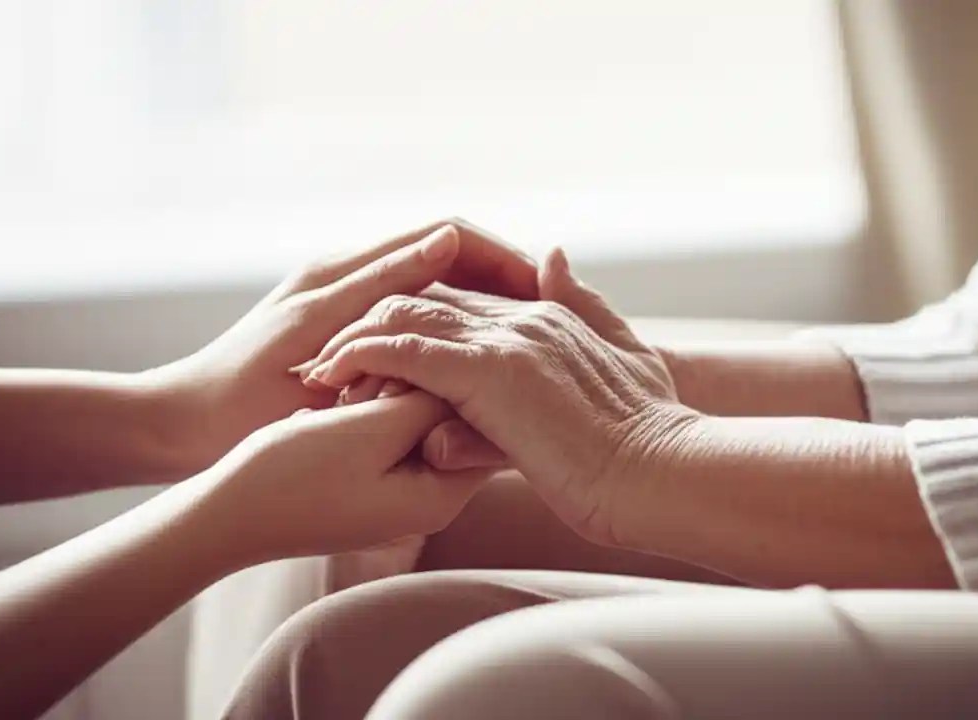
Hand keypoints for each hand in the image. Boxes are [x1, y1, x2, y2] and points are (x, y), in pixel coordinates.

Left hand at [141, 219, 537, 472]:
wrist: (184, 428)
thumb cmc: (242, 389)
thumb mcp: (319, 332)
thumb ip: (386, 285)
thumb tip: (452, 239)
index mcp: (349, 269)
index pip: (449, 235)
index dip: (502, 256)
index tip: (544, 286)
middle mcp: (352, 276)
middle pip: (449, 256)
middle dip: (502, 278)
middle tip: (552, 314)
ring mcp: (350, 308)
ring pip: (437, 291)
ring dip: (482, 303)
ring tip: (528, 338)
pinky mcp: (347, 342)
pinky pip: (417, 325)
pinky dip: (452, 333)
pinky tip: (477, 369)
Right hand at [198, 389, 490, 563]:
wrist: (225, 511)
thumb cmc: (294, 475)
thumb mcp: (371, 428)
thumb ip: (429, 399)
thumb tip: (469, 373)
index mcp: (444, 495)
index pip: (488, 422)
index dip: (458, 379)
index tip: (411, 367)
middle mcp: (432, 498)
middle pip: (457, 417)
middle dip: (422, 384)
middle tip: (371, 384)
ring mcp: (401, 489)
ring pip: (420, 416)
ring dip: (392, 389)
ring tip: (348, 392)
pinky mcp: (373, 477)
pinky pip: (390, 428)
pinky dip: (371, 405)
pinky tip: (336, 398)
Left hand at [299, 249, 696, 544]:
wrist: (662, 475)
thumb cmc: (647, 441)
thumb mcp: (627, 358)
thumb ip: (589, 306)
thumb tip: (555, 255)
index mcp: (547, 318)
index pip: (459, 298)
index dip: (410, 318)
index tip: (369, 350)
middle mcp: (521, 318)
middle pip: (423, 298)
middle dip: (368, 324)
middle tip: (324, 359)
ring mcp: (506, 340)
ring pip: (406, 315)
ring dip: (355, 340)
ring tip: (316, 371)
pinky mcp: (492, 371)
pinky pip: (407, 349)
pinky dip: (363, 358)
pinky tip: (333, 378)